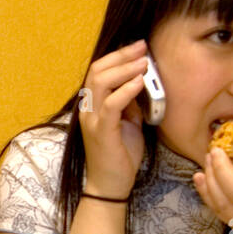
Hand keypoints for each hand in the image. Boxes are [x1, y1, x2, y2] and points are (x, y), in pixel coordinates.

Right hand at [77, 40, 148, 198]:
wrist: (111, 185)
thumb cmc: (120, 155)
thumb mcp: (129, 122)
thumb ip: (131, 103)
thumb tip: (142, 83)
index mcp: (93, 105)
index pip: (99, 71)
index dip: (118, 56)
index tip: (139, 48)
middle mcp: (88, 109)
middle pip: (97, 71)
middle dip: (121, 56)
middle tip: (142, 47)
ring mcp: (92, 120)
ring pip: (101, 83)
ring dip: (124, 69)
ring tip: (144, 62)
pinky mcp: (101, 132)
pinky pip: (111, 105)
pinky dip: (126, 90)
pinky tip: (140, 82)